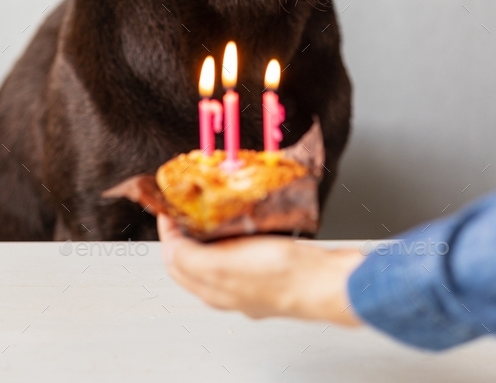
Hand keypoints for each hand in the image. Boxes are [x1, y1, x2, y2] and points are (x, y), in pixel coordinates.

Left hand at [158, 214, 364, 325]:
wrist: (328, 282)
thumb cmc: (284, 277)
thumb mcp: (226, 265)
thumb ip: (193, 259)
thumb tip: (170, 250)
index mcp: (213, 289)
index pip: (175, 260)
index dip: (168, 231)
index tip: (167, 207)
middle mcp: (229, 288)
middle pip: (193, 259)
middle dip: (184, 231)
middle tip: (184, 205)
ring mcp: (252, 278)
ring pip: (219, 253)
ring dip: (209, 230)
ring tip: (210, 207)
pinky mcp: (273, 266)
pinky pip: (245, 247)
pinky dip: (236, 231)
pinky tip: (244, 217)